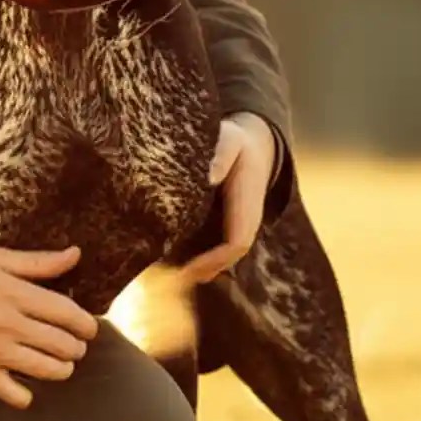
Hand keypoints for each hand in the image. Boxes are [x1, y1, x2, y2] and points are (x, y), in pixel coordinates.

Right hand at [0, 246, 98, 409]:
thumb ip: (36, 261)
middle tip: (73, 345)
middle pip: (62, 344)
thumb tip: (75, 254)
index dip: (85, 323)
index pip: (66, 312)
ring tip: (59, 363)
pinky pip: (17, 395)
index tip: (88, 327)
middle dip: (76, 347)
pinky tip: (25, 382)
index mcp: (14, 293)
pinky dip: (27, 394)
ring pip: (48, 370)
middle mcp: (8, 324)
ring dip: (62, 369)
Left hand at [181, 111, 276, 283]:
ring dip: (198, 267)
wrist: (254, 144)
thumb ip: (221, 154)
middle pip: (227, 258)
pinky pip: (215, 246)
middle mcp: (245, 222)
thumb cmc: (237, 141)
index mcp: (248, 207)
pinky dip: (197, 257)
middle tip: (169, 280)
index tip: (189, 269)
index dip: (215, 260)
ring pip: (221, 256)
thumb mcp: (230, 140)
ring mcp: (237, 225)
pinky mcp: (226, 224)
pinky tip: (171, 261)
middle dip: (202, 270)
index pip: (236, 243)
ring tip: (166, 276)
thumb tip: (208, 176)